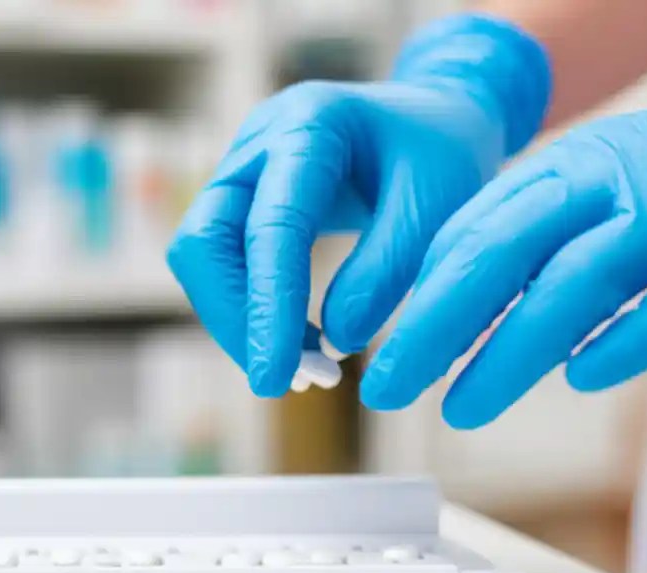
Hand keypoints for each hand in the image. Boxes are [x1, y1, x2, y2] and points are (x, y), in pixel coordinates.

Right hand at [166, 14, 549, 396]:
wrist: (437, 117)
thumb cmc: (444, 153)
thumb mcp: (441, 202)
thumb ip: (389, 267)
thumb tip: (337, 339)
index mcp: (308, 124)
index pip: (270, 226)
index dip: (267, 307)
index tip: (275, 377)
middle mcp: (257, 145)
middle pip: (203, 243)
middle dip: (235, 320)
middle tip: (289, 381)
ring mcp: (241, 173)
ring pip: (203, 262)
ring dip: (242, 324)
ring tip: (310, 371)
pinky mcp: (241, 205)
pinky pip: (224, 268)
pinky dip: (255, 314)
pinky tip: (304, 347)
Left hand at [363, 62, 646, 427]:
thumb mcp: (599, 184)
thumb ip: (534, 234)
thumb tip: (450, 301)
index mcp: (570, 169)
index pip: (474, 229)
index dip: (420, 294)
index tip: (379, 347)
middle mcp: (616, 184)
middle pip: (505, 252)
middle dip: (435, 324)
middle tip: (388, 385)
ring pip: (578, 282)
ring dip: (510, 350)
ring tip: (461, 406)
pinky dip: (628, 339)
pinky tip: (581, 376)